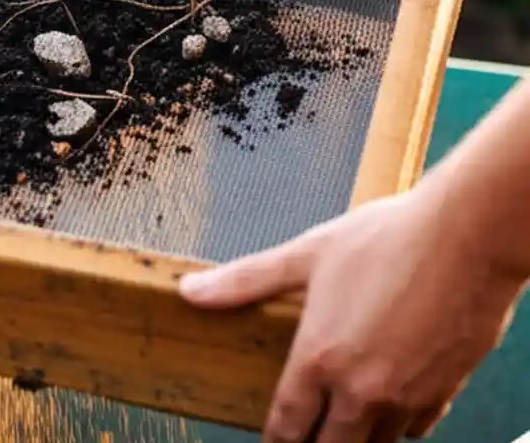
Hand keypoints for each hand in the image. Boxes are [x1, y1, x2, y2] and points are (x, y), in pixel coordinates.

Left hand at [180, 191, 525, 441]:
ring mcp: (406, 396)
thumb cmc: (389, 238)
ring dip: (356, 438)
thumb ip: (246, 280)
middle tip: (306, 434)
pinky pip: (415, 430)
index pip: (287, 426)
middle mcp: (362, 390)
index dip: (276, 441)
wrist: (469, 236)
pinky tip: (390, 407)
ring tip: (342, 423)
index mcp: (320, 360)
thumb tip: (190, 290)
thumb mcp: (307, 255)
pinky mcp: (445, 391)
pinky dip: (399, 426)